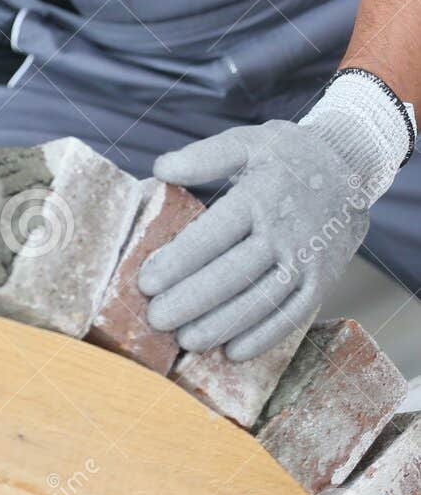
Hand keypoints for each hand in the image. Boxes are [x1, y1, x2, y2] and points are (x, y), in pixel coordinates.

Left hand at [136, 71, 413, 360]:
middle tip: (156, 319)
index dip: (179, 261)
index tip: (146, 281)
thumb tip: (161, 169)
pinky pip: (293, 315)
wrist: (347, 169)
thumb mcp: (246, 142)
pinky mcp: (322, 281)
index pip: (213, 234)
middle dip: (192, 300)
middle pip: (233, 274)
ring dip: (223, 324)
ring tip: (186, 340)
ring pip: (261, 300)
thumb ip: (203, 157)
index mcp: (258, 197)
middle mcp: (283, 232)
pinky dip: (265, 337)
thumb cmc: (285, 157)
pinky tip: (233, 352)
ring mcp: (305, 260)